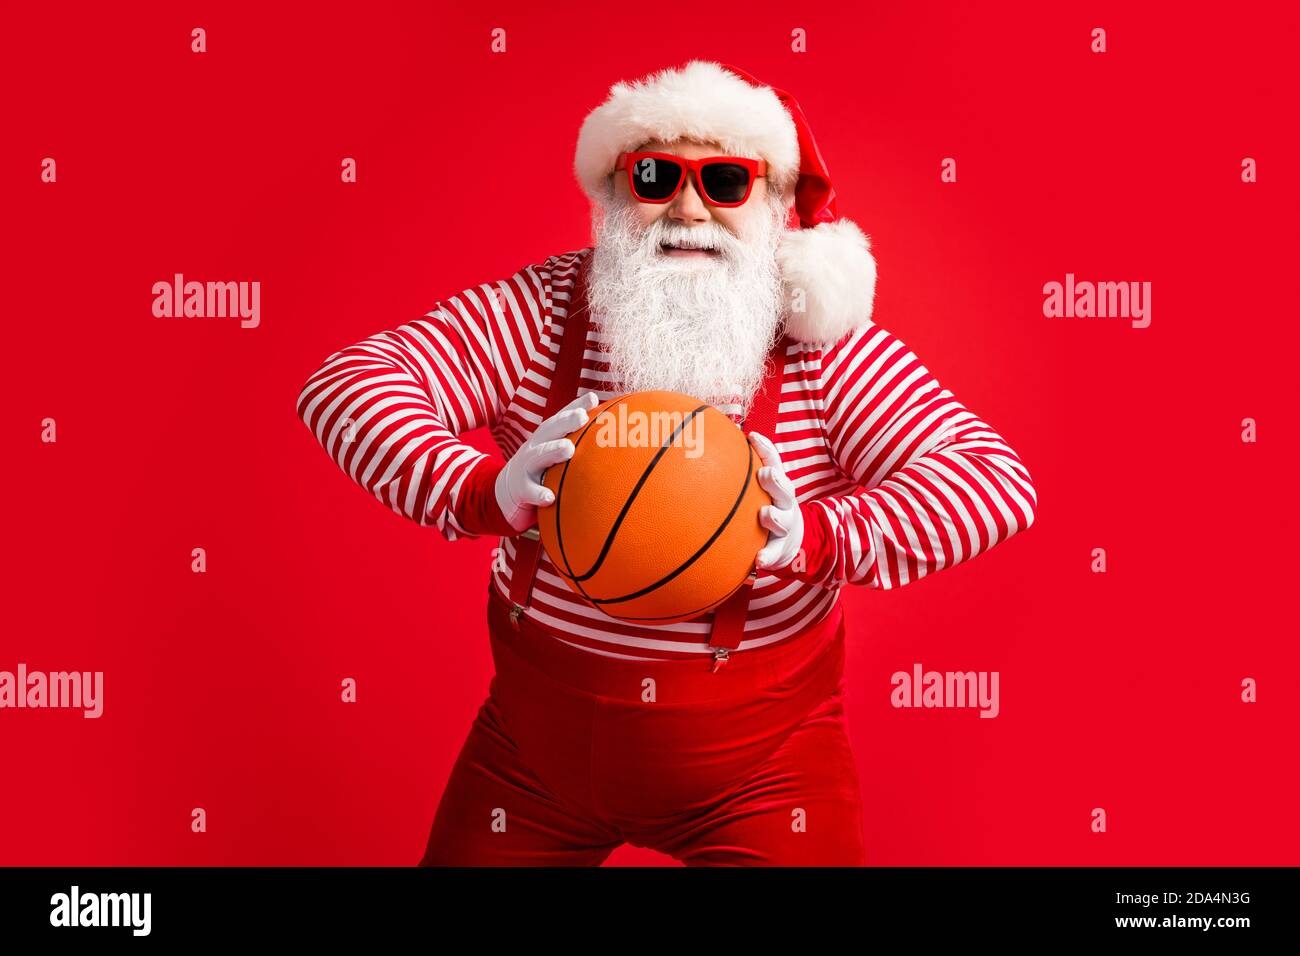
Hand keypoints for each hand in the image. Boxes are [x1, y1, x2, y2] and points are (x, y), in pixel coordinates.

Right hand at [495, 391, 599, 532]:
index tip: (594, 398)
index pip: (562, 418)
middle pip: (549, 430)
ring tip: (568, 448)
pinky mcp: (520, 489)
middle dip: (565, 421)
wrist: (504, 493)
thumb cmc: (540, 471)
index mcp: (546, 438)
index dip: (576, 406)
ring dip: (552, 450)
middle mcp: (535, 447)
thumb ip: (576, 445)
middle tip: (582, 416)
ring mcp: (525, 467)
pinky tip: (550, 497)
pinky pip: (530, 491)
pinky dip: (539, 493)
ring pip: (538, 456)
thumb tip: (610, 439)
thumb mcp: (553, 455)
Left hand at [749, 431, 803, 571]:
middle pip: (785, 489)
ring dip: (774, 517)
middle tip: (765, 474)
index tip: (753, 437)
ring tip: (765, 515)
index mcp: (777, 486)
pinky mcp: (780, 548)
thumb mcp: (757, 489)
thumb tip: (705, 446)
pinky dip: (768, 556)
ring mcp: (784, 526)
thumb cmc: (765, 506)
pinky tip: (759, 561)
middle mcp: (783, 503)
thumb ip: (738, 472)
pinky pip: (774, 553)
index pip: (774, 463)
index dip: (766, 449)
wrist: (790, 540)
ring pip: (782, 520)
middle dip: (776, 480)